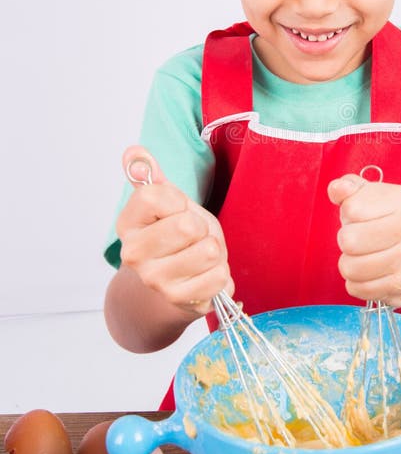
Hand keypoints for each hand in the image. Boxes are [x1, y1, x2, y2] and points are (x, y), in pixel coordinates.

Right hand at [116, 146, 232, 315]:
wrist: (172, 284)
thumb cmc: (173, 237)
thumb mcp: (166, 203)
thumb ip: (151, 176)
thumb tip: (134, 152)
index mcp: (127, 224)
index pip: (156, 196)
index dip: (177, 200)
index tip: (175, 211)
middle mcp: (134, 255)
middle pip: (188, 225)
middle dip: (201, 227)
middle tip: (192, 236)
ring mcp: (155, 281)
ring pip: (208, 250)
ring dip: (214, 251)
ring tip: (199, 255)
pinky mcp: (180, 301)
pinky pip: (219, 277)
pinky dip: (220, 274)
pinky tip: (204, 275)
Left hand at [328, 174, 400, 306]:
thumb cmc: (386, 222)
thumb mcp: (370, 195)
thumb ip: (348, 186)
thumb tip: (338, 189)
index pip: (351, 209)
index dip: (348, 214)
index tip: (362, 218)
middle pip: (348, 240)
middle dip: (346, 241)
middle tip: (360, 240)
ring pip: (350, 268)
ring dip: (349, 264)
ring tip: (363, 257)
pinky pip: (357, 288)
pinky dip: (356, 283)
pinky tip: (369, 274)